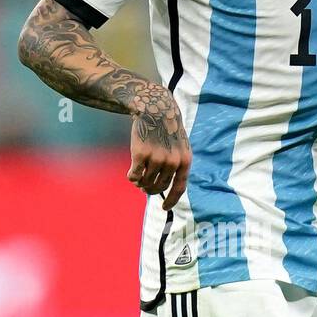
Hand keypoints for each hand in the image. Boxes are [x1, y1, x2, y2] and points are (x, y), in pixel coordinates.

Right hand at [127, 85, 191, 209]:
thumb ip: (176, 166)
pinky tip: (131, 173)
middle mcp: (172, 161)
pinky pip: (134, 175)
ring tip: (138, 176)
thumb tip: (163, 189)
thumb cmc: (166, 129)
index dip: (171, 200)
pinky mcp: (140, 154)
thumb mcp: (180, 146)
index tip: (164, 207)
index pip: (179, 187)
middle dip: (150, 189)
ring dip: (140, 182)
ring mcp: (156, 158)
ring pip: (145, 182)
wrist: (155, 109)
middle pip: (159, 186)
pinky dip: (131, 177)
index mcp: (185, 161)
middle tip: (144, 187)